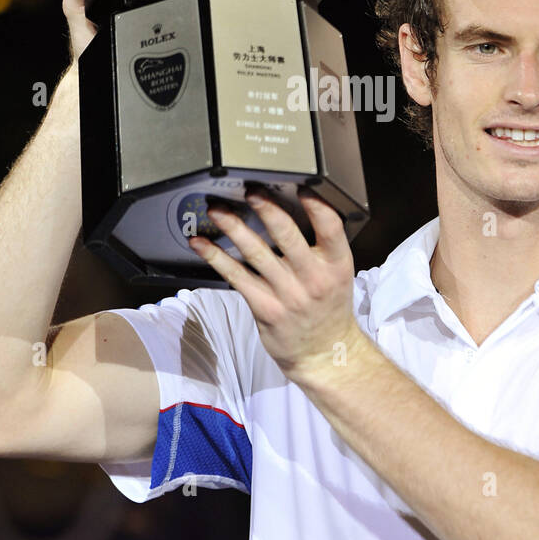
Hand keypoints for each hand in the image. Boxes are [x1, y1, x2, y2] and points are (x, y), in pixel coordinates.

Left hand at [189, 189, 361, 380]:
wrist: (323, 353)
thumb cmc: (327, 308)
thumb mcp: (337, 275)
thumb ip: (321, 247)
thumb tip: (290, 210)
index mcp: (337, 265)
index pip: (330, 227)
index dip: (316, 205)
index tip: (300, 187)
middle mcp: (314, 278)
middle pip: (287, 235)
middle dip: (266, 209)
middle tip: (250, 191)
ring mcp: (288, 294)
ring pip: (256, 253)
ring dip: (234, 228)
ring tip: (217, 210)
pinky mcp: (265, 308)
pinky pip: (237, 277)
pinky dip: (216, 257)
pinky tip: (202, 244)